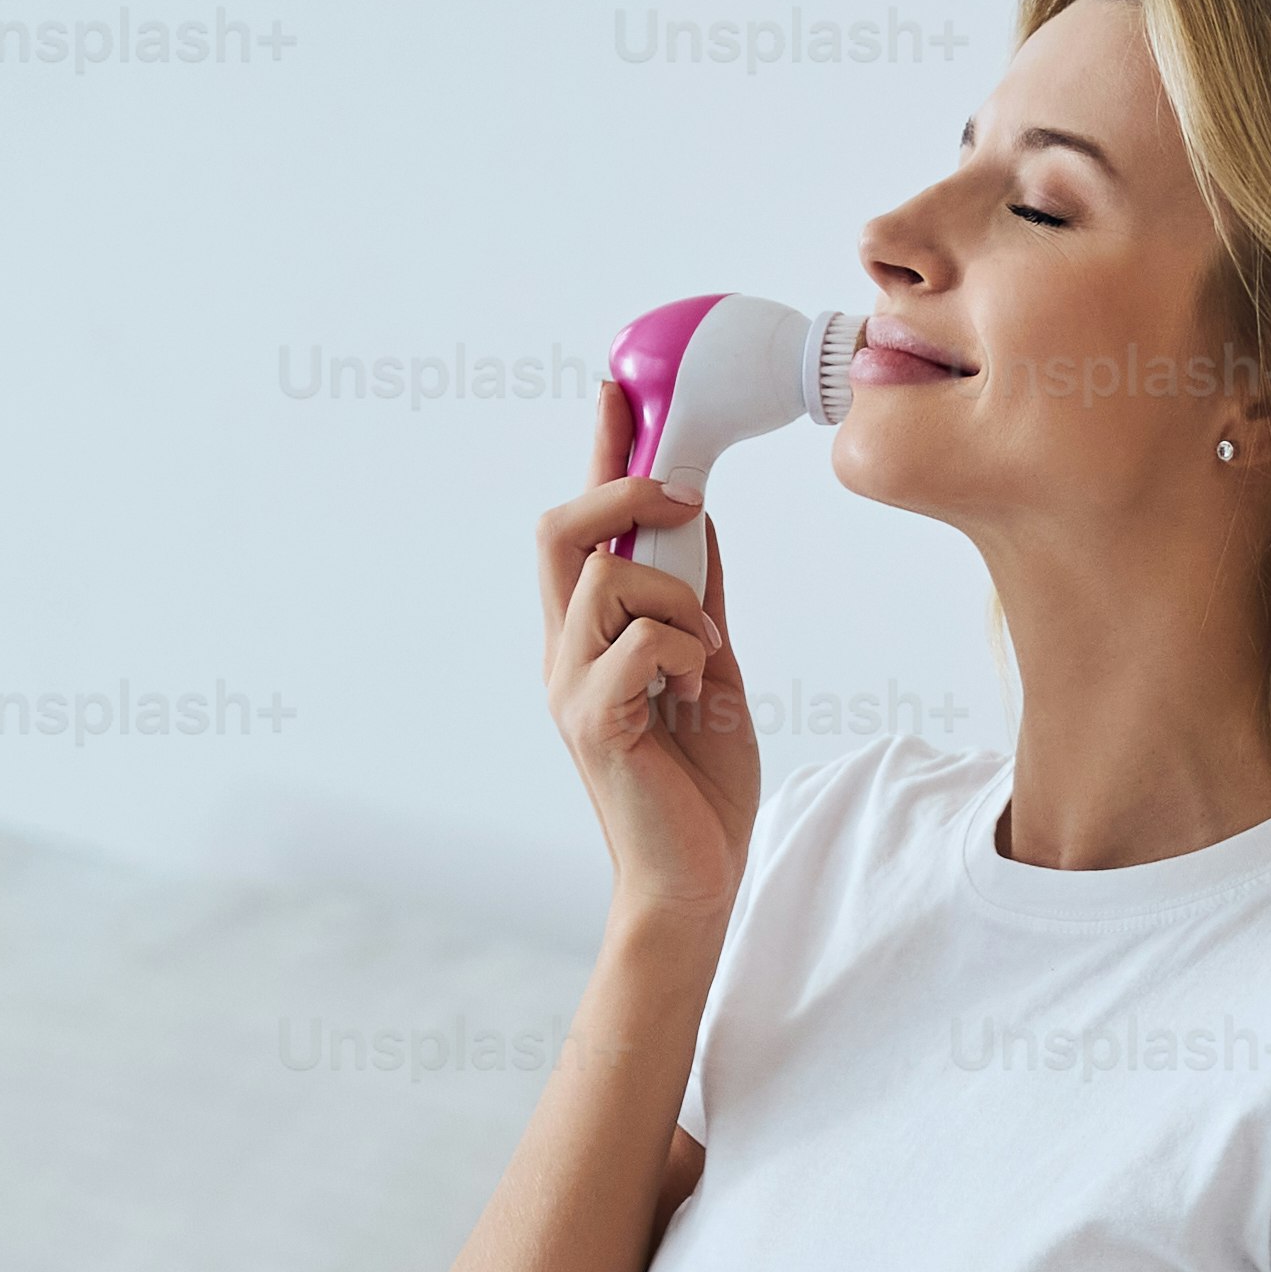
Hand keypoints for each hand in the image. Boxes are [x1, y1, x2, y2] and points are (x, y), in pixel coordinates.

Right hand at [538, 375, 760, 946]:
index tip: (616, 387)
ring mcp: (571, 688)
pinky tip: (696, 692)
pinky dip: (684, 649)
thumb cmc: (697, 786)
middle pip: (561, 532)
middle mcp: (564, 654)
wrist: (695, 884)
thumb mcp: (709, 666)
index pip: (580, 526)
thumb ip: (694, 597)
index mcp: (588, 637)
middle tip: (684, 499)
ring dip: (676, 597)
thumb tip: (697, 520)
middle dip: (622, 495)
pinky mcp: (594, 724)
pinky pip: (638, 641)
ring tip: (703, 652)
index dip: (598, 452)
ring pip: (607, 580)